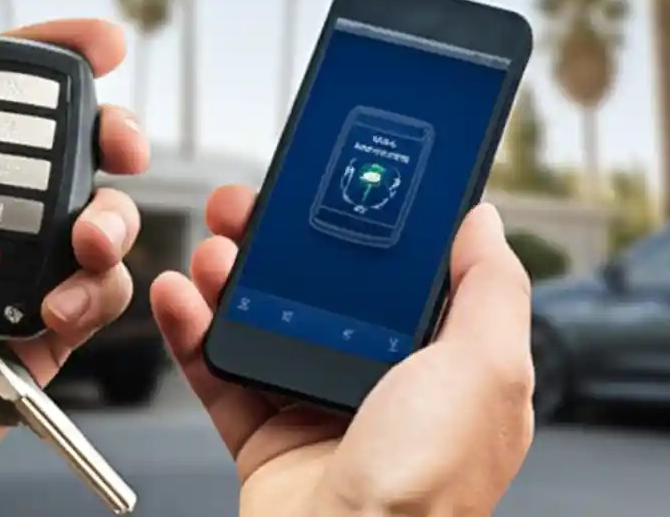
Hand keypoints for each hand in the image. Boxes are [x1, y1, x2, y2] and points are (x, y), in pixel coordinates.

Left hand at [0, 16, 149, 515]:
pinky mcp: (39, 331)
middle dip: (111, 140)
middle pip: (70, 152)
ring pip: (99, 221)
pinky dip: (96, 296)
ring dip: (110, 226)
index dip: (56, 61)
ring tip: (84, 249)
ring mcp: (10, 272)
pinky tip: (57, 310)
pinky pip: (100, 296)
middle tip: (122, 146)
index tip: (104, 44)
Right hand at [151, 187, 534, 515]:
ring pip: (269, 321)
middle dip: (284, 241)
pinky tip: (179, 296)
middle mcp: (388, 386)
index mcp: (449, 366)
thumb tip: (485, 221)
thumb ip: (491, 288)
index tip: (340, 183)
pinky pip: (222, 372)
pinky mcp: (268, 438)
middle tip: (251, 207)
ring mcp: (323, 410)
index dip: (373, 226)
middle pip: (327, 290)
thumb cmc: (423, 490)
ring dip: (232, 276)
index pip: (409, 276)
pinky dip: (194, 331)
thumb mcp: (486, 369)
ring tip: (212, 249)